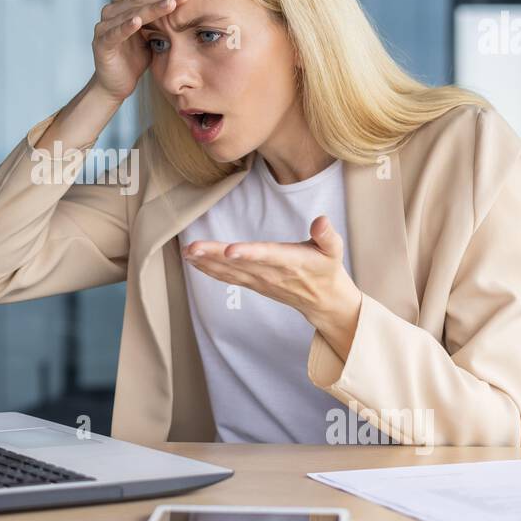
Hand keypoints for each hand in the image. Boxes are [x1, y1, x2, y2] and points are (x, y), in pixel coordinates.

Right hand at [91, 0, 188, 102]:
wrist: (117, 82)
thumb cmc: (136, 53)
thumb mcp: (151, 28)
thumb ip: (159, 8)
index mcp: (123, 2)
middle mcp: (112, 9)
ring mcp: (105, 26)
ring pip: (130, 12)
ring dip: (151, 8)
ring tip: (172, 4)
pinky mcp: (102, 43)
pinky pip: (116, 32)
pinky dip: (127, 26)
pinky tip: (138, 22)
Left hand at [181, 215, 363, 359]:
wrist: (323, 300)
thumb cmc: (326, 268)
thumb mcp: (334, 250)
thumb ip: (327, 235)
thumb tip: (321, 220)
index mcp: (290, 261)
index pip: (267, 255)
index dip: (248, 253)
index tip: (230, 250)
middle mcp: (270, 273)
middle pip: (239, 263)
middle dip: (213, 256)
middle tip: (192, 248)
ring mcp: (259, 280)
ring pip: (228, 271)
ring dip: (205, 262)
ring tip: (186, 251)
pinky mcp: (252, 283)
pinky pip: (227, 277)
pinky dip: (208, 270)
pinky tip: (193, 262)